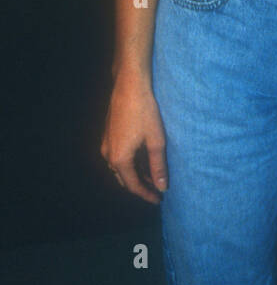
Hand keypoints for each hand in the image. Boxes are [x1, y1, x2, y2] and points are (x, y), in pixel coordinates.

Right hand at [101, 70, 167, 203]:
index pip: (133, 186)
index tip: (159, 199)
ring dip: (135, 174)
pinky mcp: (108, 134)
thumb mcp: (156, 140)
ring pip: (120, 168)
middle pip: (124, 179)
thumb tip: (162, 187)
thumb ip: (158, 166)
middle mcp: (108, 154)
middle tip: (157, 190)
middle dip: (140, 186)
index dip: (147, 194)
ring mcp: (106, 143)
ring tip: (152, 175)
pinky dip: (130, 163)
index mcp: (119, 159)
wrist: (129, 85)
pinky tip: (143, 158)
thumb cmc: (145, 111)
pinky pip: (118, 156)